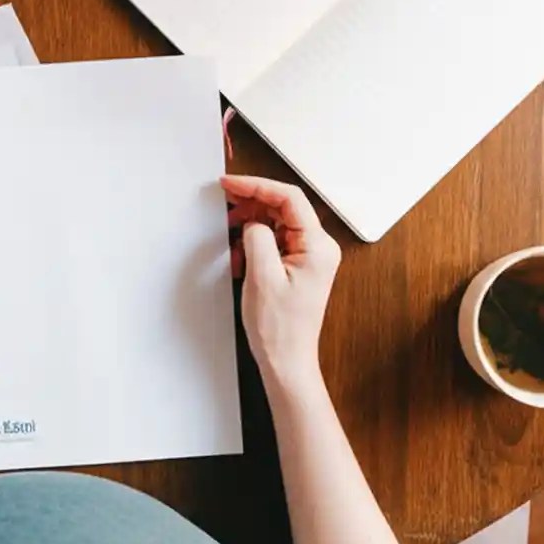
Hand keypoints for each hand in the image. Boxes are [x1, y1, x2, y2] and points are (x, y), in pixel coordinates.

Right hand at [222, 175, 340, 391]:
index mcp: (317, 246)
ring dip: (250, 224)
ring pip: (276, 222)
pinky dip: (253, 241)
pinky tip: (239, 256)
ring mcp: (310, 256)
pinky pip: (275, 240)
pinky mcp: (298, 265)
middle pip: (283, 207)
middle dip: (251, 203)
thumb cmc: (279, 328)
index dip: (256, 186)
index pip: (289, 198)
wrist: (286, 360)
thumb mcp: (261, 277)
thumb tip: (252, 221)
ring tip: (229, 236)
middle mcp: (319, 247)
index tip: (230, 184)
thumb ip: (257, 237)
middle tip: (224, 204)